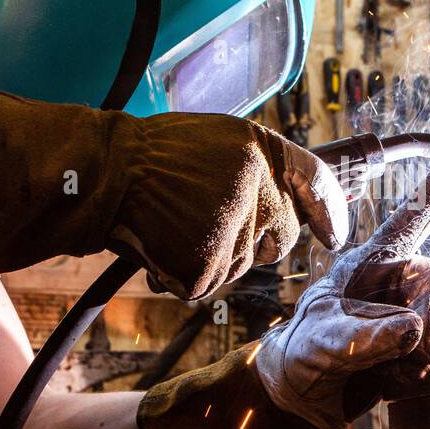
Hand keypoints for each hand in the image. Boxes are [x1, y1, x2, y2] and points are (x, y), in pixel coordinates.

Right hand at [0, 74, 346, 296]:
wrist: (92, 175)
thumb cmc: (144, 160)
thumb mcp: (210, 144)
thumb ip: (253, 169)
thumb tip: (293, 209)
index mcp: (256, 145)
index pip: (314, 178)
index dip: (330, 210)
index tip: (337, 234)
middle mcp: (253, 180)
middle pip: (282, 236)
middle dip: (255, 244)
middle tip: (206, 227)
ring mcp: (231, 221)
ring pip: (242, 266)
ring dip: (210, 260)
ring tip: (170, 227)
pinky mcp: (206, 258)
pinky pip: (207, 284)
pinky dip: (181, 277)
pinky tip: (157, 246)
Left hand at [254, 242, 429, 428]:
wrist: (300, 403)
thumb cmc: (301, 357)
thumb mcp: (322, 342)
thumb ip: (364, 335)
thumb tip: (412, 330)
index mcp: (367, 266)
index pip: (404, 227)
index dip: (429, 199)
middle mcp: (392, 285)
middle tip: (407, 358)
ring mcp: (407, 317)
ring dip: (418, 358)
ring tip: (380, 371)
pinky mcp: (414, 349)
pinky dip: (415, 376)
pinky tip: (386, 382)